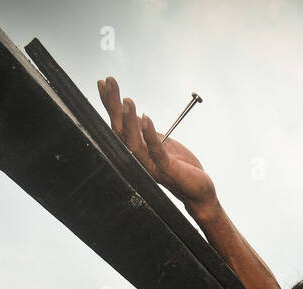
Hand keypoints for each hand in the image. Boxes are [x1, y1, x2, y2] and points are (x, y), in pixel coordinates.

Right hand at [97, 76, 216, 209]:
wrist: (199, 191)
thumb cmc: (181, 168)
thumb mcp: (163, 144)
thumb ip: (149, 134)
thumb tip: (137, 116)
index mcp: (138, 150)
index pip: (118, 125)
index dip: (110, 105)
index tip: (104, 83)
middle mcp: (139, 159)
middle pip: (120, 131)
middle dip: (113, 106)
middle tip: (110, 82)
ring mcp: (152, 166)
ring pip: (133, 143)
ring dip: (129, 121)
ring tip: (126, 100)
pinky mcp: (168, 170)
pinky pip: (156, 151)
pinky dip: (150, 134)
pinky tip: (147, 118)